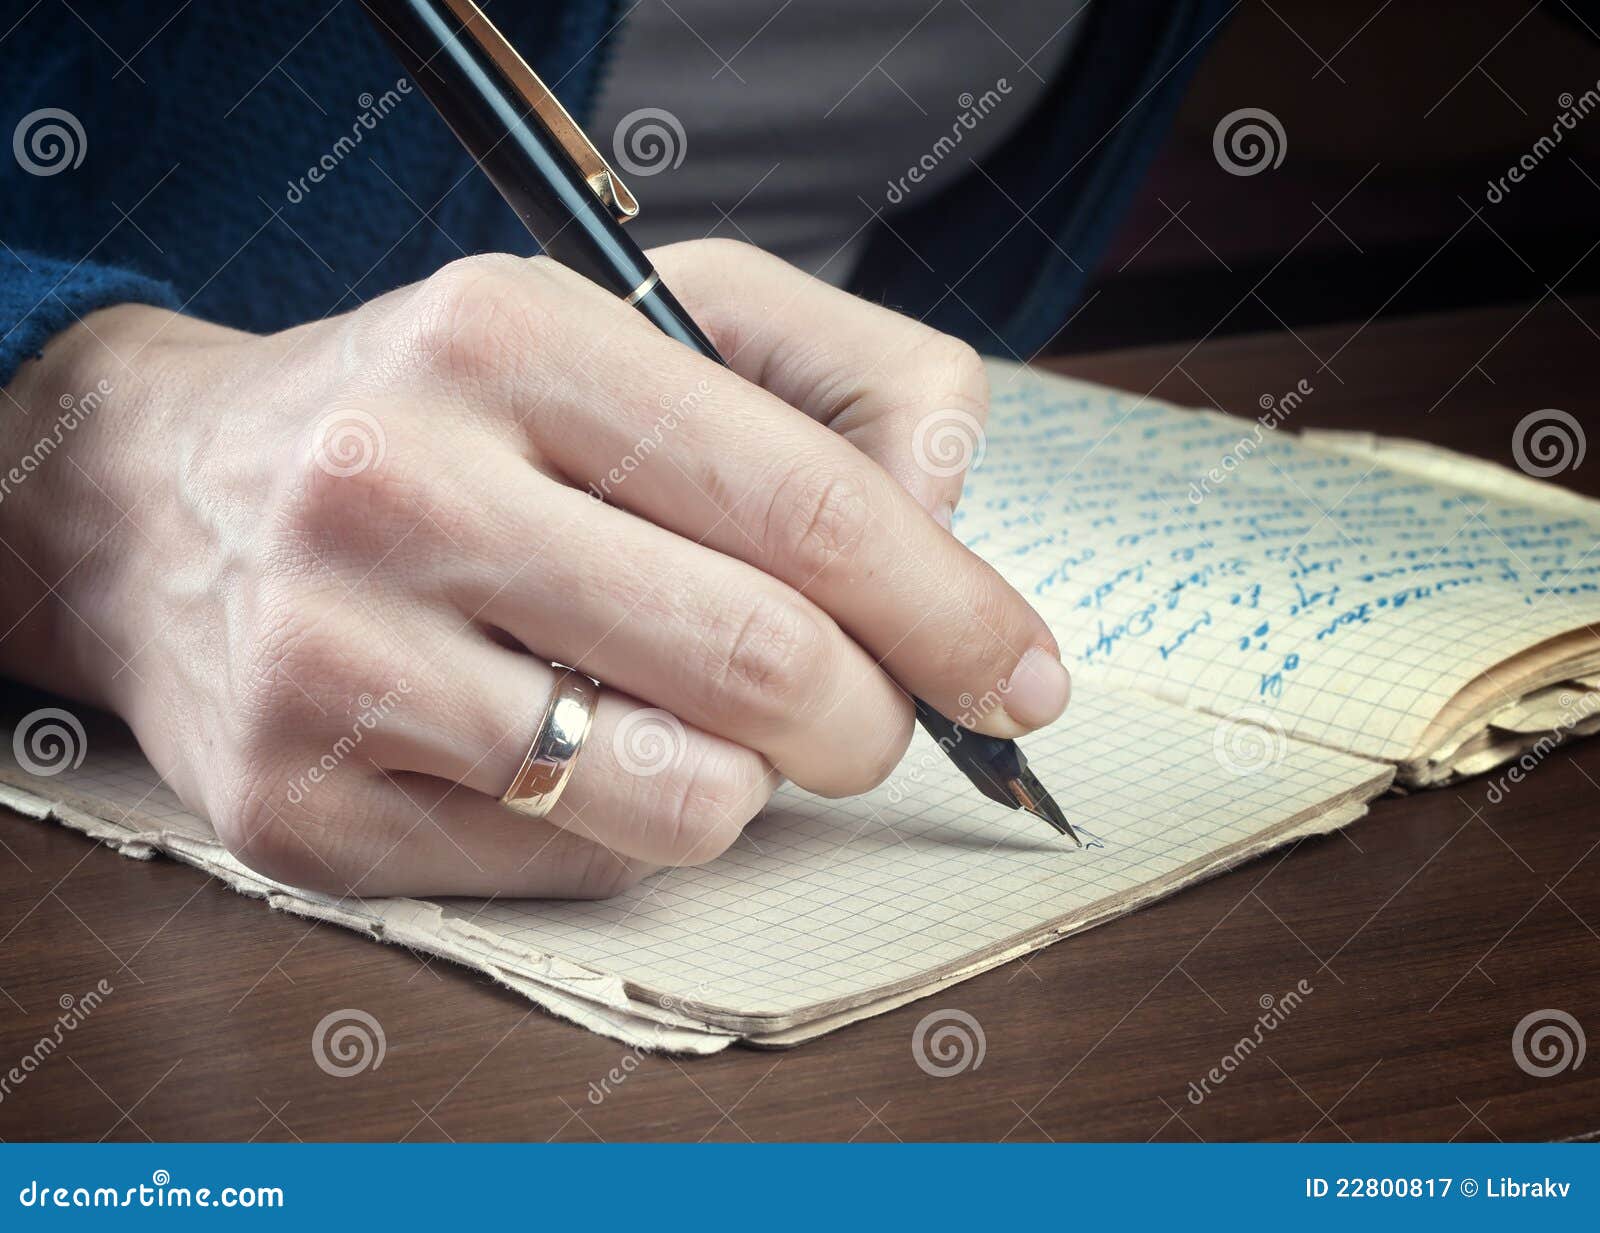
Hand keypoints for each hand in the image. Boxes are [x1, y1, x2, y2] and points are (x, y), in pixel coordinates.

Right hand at [0, 239, 1069, 897]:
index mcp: (504, 340)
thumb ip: (837, 379)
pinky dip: (629, 823)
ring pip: (685, 800)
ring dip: (749, 780)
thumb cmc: (444, 416)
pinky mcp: (299, 808)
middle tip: (869, 717)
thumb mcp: (630, 323)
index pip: (807, 503)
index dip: (951, 607)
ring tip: (693, 717)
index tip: (1022, 675)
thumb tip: (952, 514)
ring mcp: (332, 663)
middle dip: (872, 718)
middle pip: (764, 665)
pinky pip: (577, 867)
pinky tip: (565, 748)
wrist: (162, 501)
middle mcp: (397, 490)